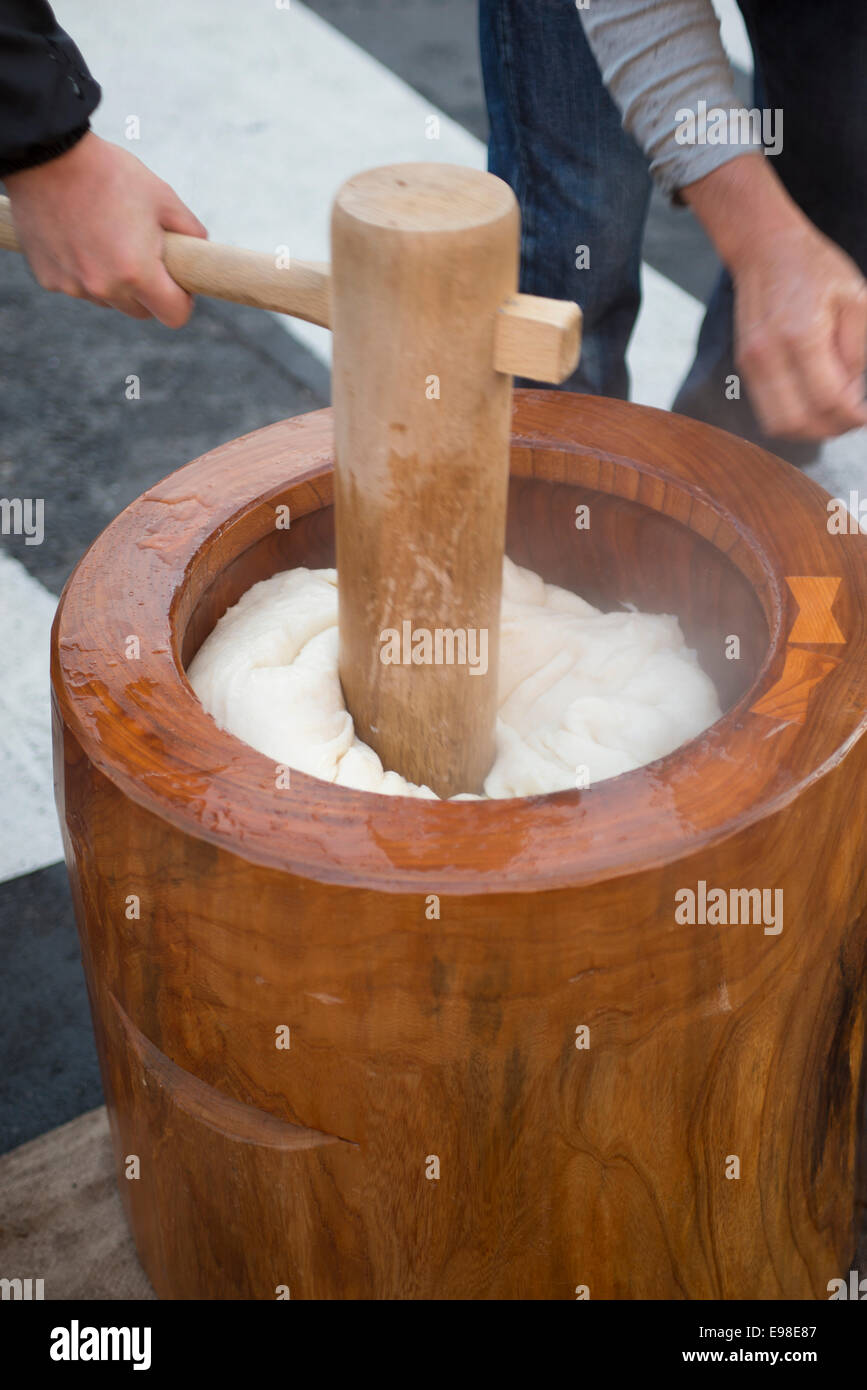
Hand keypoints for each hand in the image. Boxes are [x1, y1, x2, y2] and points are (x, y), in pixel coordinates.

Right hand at [5, 131, 206, 327]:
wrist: (45, 154)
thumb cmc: (109, 172)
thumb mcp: (161, 195)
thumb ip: (189, 229)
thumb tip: (201, 247)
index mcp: (138, 272)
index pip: (174, 316)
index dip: (183, 301)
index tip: (180, 283)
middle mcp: (104, 287)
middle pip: (141, 312)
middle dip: (150, 292)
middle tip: (145, 256)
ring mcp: (74, 286)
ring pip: (110, 300)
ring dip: (115, 283)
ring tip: (108, 239)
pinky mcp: (49, 279)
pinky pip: (79, 287)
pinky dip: (84, 272)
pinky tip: (79, 238)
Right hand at [683, 155, 866, 440]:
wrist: (765, 249)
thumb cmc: (813, 267)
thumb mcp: (854, 297)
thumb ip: (858, 348)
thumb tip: (855, 392)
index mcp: (800, 335)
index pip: (827, 399)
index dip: (852, 417)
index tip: (865, 415)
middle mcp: (768, 356)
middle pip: (799, 422)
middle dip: (831, 429)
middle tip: (852, 418)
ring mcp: (751, 364)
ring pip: (778, 425)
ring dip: (809, 430)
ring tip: (833, 414)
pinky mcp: (745, 367)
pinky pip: (767, 411)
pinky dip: (793, 417)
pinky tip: (813, 401)